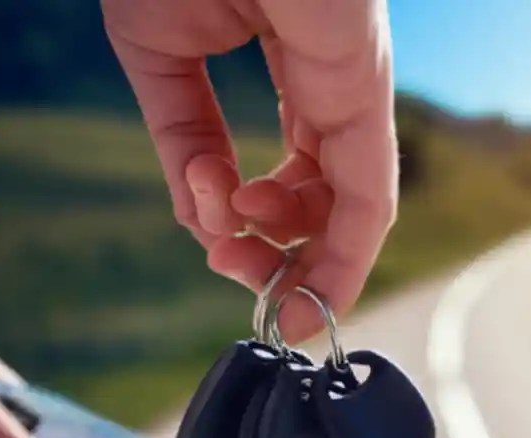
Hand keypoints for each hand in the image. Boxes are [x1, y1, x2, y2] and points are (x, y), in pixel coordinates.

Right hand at [102, 0, 398, 342]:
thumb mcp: (158, 54)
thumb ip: (182, 136)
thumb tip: (204, 215)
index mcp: (297, 69)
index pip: (297, 171)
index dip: (258, 226)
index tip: (218, 251)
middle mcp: (339, 84)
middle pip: (329, 198)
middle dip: (281, 252)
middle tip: (237, 273)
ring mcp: (357, 86)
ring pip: (358, 207)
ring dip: (308, 263)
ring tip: (247, 261)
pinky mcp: (364, 87)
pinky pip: (372, 191)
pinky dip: (347, 254)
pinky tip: (310, 290)